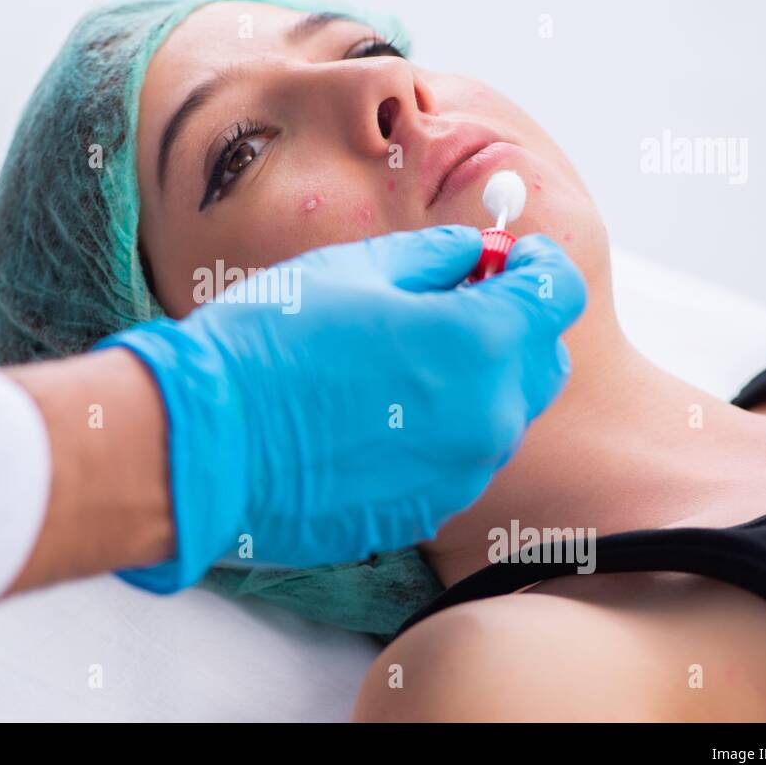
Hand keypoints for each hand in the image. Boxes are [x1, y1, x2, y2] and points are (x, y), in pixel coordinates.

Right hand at [99, 225, 585, 591]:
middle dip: (516, 325)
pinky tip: (377, 414)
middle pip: (541, 362)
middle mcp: (489, 416)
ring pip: (501, 417)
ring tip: (404, 362)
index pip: (558, 295)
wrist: (207, 442)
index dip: (537, 265)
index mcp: (482, 342)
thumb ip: (435, 257)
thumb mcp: (356, 271)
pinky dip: (440, 431)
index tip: (510, 256)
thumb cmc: (273, 342)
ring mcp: (460, 473)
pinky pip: (457, 461)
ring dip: (477, 382)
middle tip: (458, 303)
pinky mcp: (424, 511)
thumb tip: (471, 252)